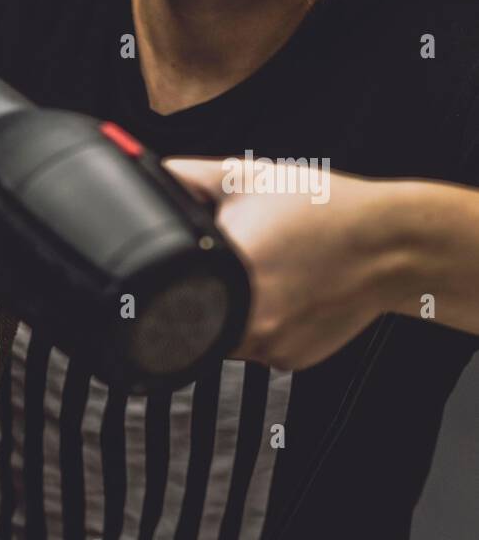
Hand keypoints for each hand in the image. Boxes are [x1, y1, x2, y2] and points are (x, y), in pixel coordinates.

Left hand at [163, 157, 399, 370]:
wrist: (391, 245)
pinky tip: (282, 295)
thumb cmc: (323, 210)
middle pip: (192, 320)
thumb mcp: (245, 178)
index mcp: (228, 278)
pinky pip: (255, 346)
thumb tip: (147, 179)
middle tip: (236, 264)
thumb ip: (185, 179)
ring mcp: (268, 346)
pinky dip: (260, 324)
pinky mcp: (288, 360)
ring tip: (263, 275)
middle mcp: (247, 322)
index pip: (164, 299)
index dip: (163, 284)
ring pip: (223, 338)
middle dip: (201, 293)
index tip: (174, 274)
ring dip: (229, 312)